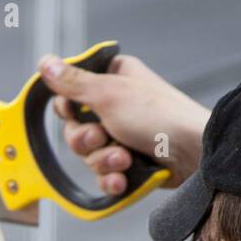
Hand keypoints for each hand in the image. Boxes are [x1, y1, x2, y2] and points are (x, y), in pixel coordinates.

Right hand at [39, 52, 210, 194]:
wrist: (196, 154)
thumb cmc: (159, 116)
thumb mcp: (109, 93)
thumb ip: (73, 82)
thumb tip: (45, 62)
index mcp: (112, 80)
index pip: (70, 94)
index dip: (68, 110)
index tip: (74, 112)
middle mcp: (116, 107)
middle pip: (76, 130)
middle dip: (87, 141)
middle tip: (102, 137)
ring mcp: (124, 136)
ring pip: (89, 156)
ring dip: (103, 161)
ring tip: (125, 159)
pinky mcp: (131, 164)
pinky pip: (105, 175)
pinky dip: (113, 178)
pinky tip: (124, 178)